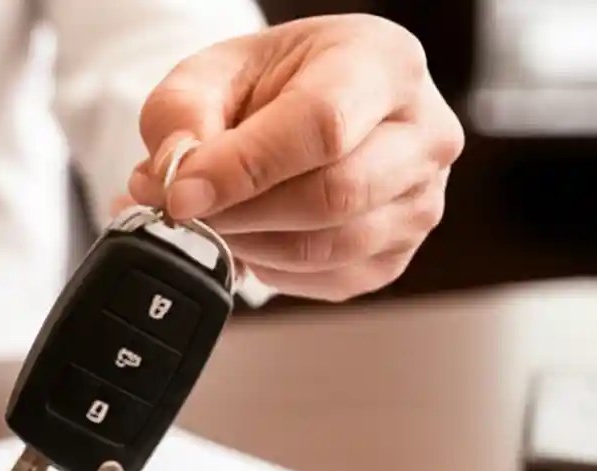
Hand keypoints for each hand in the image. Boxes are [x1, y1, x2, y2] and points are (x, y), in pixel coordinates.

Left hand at [128, 14, 464, 301]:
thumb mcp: (211, 73)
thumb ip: (181, 116)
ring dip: (250, 244)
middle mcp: (423, 133)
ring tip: (213, 217)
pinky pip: (329, 281)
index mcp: (383, 62)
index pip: (322, 125)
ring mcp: (420, 200)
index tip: (181, 193)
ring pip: (328, 249)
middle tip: (185, 209)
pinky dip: (273, 268)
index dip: (243, 169)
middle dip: (240, 213)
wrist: (305, 104)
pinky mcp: (398, 255)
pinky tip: (254, 235)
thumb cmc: (270, 82)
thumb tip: (173, 182)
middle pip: (333, 196)